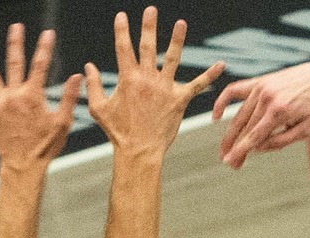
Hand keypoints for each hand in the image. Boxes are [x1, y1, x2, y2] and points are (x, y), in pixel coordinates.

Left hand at [0, 25, 81, 169]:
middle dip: (15, 43)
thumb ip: (68, 97)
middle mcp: (13, 96)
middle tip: (15, 27)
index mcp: (32, 96)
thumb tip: (76, 76)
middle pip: (14, 63)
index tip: (48, 33)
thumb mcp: (62, 122)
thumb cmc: (45, 146)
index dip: (45, 47)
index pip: (40, 65)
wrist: (23, 166)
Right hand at [85, 8, 224, 156]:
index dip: (122, 30)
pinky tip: (221, 65)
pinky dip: (209, 75)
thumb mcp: (98, 108)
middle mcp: (147, 79)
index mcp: (127, 79)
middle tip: (151, 10)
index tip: (122, 16)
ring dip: (177, 40)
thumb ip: (93, 85)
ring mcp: (165, 89)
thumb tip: (88, 66)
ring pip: (172, 59)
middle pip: (148, 46)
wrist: (139, 152)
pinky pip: (197, 86)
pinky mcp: (179, 100)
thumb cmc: (118, 132)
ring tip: (181, 23)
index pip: (123, 47)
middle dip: (149, 26)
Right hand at [210, 61, 309, 168]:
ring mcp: (261, 88)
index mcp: (280, 111)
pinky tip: (216, 116)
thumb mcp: (305, 130)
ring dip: (230, 135)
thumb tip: (257, 149)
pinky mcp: (258, 82)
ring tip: (225, 150)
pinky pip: (234, 90)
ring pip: (239, 115)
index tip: (229, 162)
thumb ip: (281, 141)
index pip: (254, 135)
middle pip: (244, 127)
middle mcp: (267, 98)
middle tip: (229, 164)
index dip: (240, 150)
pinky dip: (222, 102)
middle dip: (235, 147)